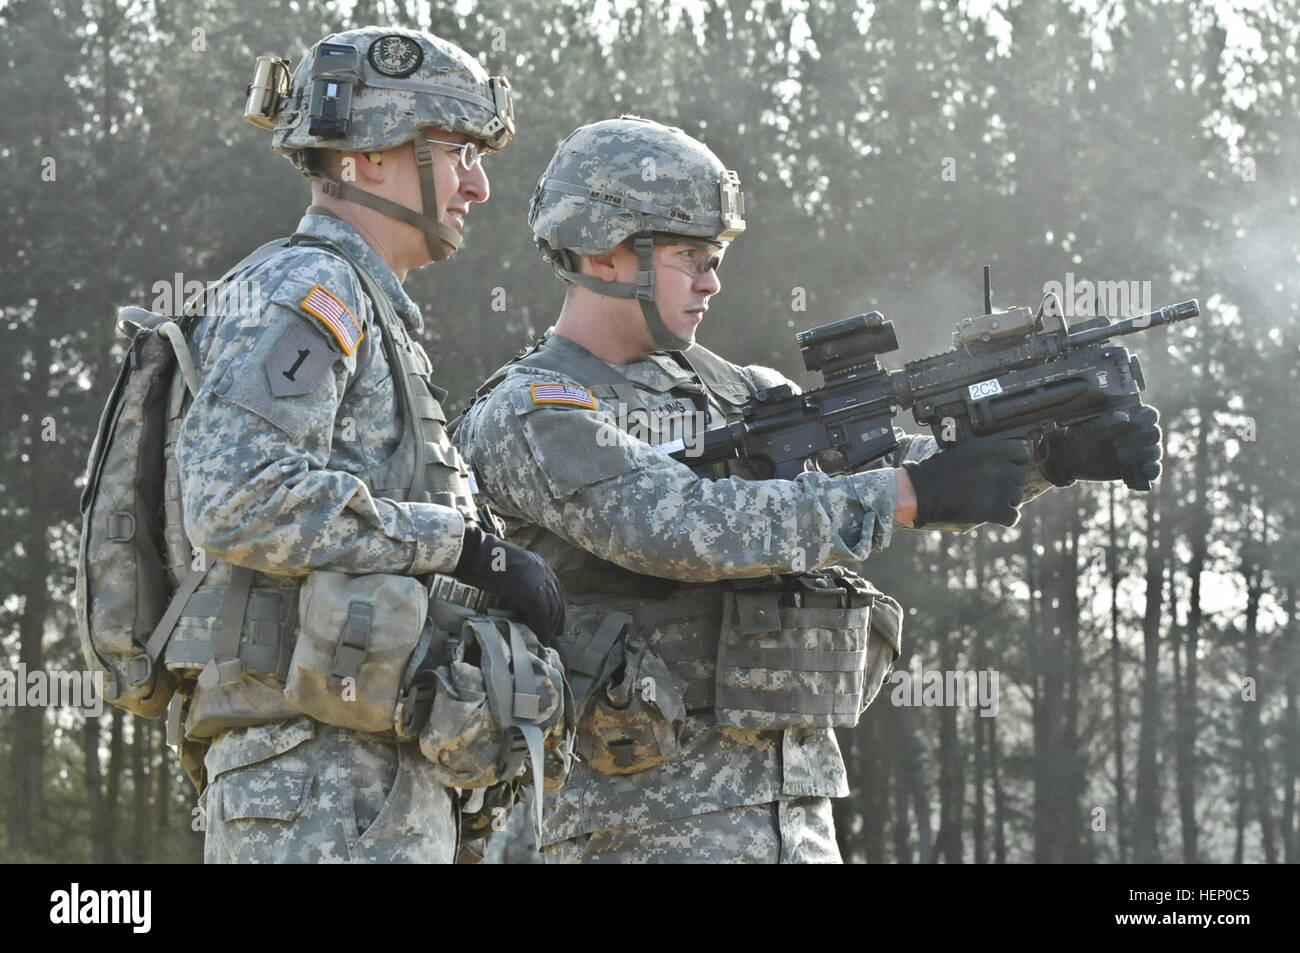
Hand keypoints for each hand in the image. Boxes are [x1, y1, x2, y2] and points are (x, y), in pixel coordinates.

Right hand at [453, 526, 565, 643]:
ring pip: (551, 609)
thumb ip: (517, 580)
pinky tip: (538, 636)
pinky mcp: (533, 593)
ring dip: (548, 627)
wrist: (479, 555)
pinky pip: (542, 614)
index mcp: (538, 564)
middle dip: (557, 618)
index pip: (554, 588)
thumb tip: (517, 597)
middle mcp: (543, 572)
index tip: (556, 617)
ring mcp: (540, 582)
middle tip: (556, 633)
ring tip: (544, 639)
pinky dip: (541, 627)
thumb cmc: (485, 560)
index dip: (556, 604)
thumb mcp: (508, 568)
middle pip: (557, 599)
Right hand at [902, 437, 1029, 527]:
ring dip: (1005, 502)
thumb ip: (988, 453)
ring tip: (985, 501)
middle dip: (1007, 484)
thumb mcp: (965, 450)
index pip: (1022, 453)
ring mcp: (1001, 489)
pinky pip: (1013, 516)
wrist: (923, 491)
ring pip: (1017, 498)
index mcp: (993, 449)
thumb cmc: (940, 470)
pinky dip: (1004, 518)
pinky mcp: (996, 509)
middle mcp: (1001, 467)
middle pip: (1020, 477)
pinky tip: (992, 515)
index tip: (1002, 469)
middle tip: (989, 490)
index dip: (1013, 462)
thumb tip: (1005, 460)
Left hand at [1041, 407, 1161, 486]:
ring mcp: (1139, 451)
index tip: (1128, 426)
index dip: (1144, 421)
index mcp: (1129, 416)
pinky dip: (1152, 472)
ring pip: (1155, 452)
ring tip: (1124, 458)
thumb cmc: (1079, 436)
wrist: (1070, 458)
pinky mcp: (1136, 468)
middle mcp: (1138, 433)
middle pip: (1154, 434)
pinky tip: (1146, 473)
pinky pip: (1152, 470)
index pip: (1149, 415)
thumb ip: (1105, 424)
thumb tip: (1125, 418)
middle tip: (1118, 446)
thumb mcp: (1088, 428)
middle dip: (1140, 441)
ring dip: (1144, 456)